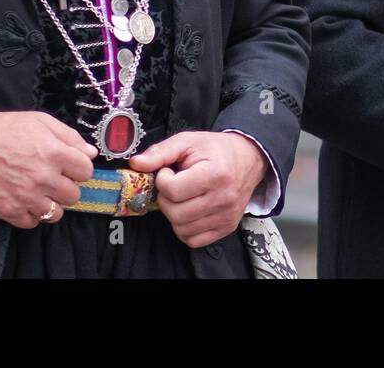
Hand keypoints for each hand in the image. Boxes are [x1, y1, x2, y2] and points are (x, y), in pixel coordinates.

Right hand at [0, 108, 96, 228]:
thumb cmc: (5, 129)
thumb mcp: (41, 121)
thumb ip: (70, 137)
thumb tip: (91, 153)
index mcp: (55, 153)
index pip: (86, 172)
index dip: (78, 168)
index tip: (68, 166)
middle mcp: (44, 178)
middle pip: (74, 195)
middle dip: (66, 186)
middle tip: (52, 179)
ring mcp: (26, 197)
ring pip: (56, 213)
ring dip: (50, 203)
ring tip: (39, 192)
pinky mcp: (10, 211)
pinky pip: (33, 223)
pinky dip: (31, 214)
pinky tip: (24, 200)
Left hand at [129, 131, 267, 248]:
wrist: (248, 159)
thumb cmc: (215, 150)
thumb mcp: (187, 141)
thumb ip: (160, 152)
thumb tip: (136, 164)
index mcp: (215, 174)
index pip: (172, 190)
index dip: (162, 180)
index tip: (168, 172)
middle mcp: (223, 199)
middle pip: (175, 213)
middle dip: (165, 199)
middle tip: (172, 186)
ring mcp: (226, 216)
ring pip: (182, 230)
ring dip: (174, 215)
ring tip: (182, 198)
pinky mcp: (226, 227)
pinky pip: (194, 241)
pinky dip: (184, 229)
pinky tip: (188, 212)